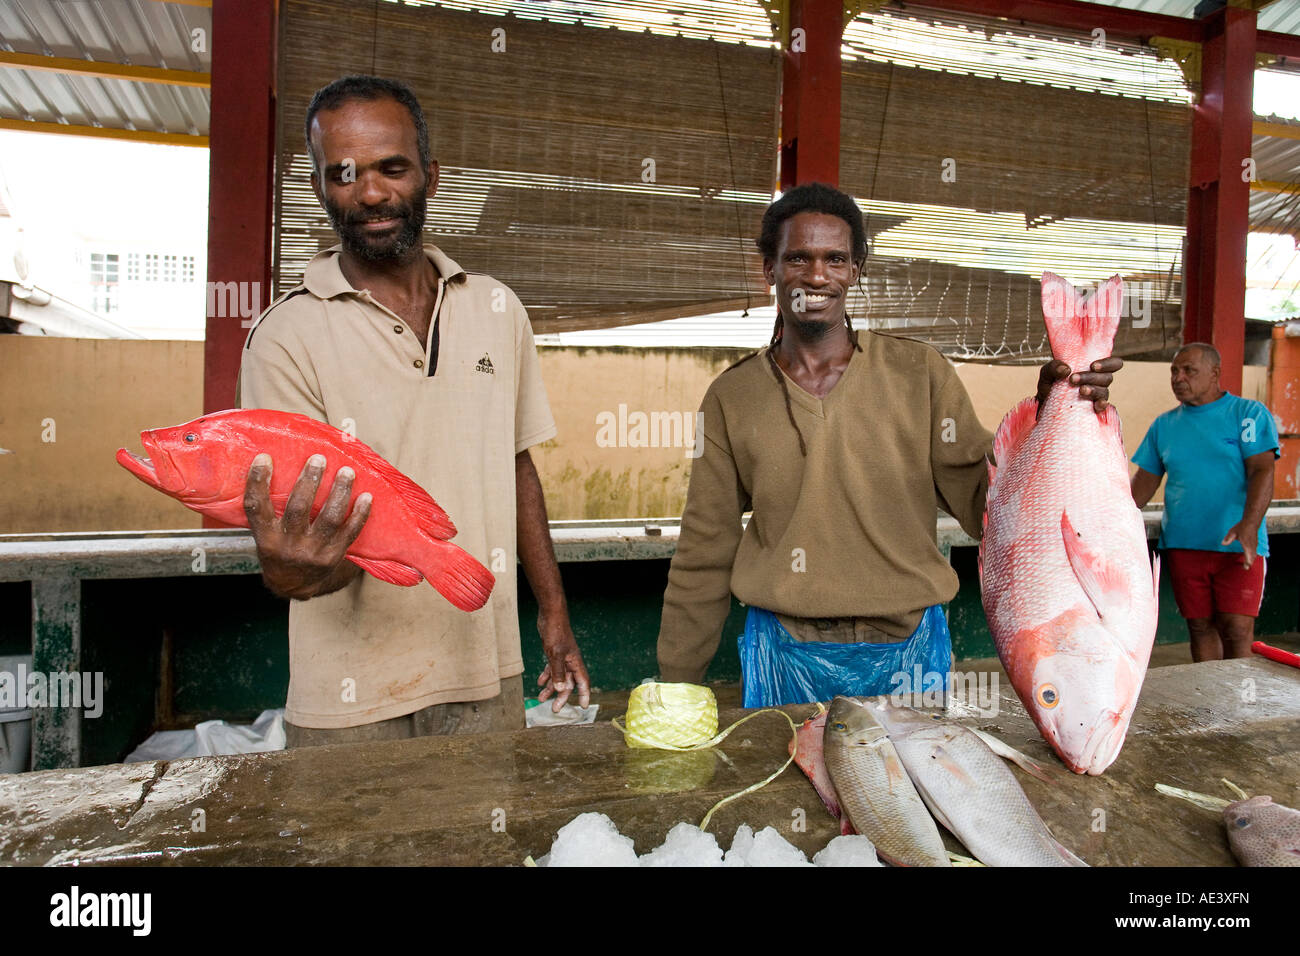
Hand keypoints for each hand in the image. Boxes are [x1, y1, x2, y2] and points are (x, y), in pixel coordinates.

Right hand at [243, 452, 370, 599]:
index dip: (257, 482)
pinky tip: (366, 496)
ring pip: (328, 518)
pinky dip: (360, 514)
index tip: (264, 458)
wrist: (293, 584)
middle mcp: (288, 545)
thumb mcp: (264, 534)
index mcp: (265, 538)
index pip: (256, 507)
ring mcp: (313, 552)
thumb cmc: (278, 549)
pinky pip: (350, 532)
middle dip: (309, 481)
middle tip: (318, 459)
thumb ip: (267, 509)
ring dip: (339, 492)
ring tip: (347, 472)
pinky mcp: (334, 556)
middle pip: (298, 508)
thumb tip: (273, 463)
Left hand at [536, 611, 590, 711]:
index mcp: (575, 662)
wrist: (550, 616)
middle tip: (554, 709)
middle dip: (562, 696)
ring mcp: (561, 658)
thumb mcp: (555, 654)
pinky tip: (539, 683)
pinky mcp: (553, 653)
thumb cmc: (556, 632)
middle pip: (568, 683)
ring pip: (558, 677)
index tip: (584, 707)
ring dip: (551, 688)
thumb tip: (561, 689)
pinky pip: (551, 669)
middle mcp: (570, 662)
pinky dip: (546, 676)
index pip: (583, 682)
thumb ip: (558, 672)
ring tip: (541, 699)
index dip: (584, 695)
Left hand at [1037, 356, 1123, 416]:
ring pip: (1104, 391)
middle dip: (1090, 377)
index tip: (1093, 366)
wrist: (1043, 407)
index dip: (1108, 364)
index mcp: (1092, 370)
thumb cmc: (1049, 386)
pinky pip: (1103, 406)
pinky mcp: (1093, 409)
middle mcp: (1098, 382)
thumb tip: (1066, 370)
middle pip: (1107, 378)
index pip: (1113, 364)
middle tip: (1073, 379)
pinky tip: (1095, 405)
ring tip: (1080, 390)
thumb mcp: (1047, 374)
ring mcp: (1096, 396)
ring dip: (1093, 390)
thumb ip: (1053, 367)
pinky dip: (1101, 404)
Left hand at [1222, 521, 1258, 569]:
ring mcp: (1255, 545)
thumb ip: (1228, 538)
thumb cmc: (1242, 527)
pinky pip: (1255, 552)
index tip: (1245, 568)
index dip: (1247, 563)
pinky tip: (1248, 557)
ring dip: (1251, 560)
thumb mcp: (1233, 532)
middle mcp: (1252, 546)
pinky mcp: (1255, 543)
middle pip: (1253, 558)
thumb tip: (1223, 543)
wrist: (1251, 522)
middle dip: (1249, 563)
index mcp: (1247, 545)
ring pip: (1254, 555)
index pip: (1249, 557)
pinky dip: (1252, 556)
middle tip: (1245, 568)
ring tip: (1246, 564)